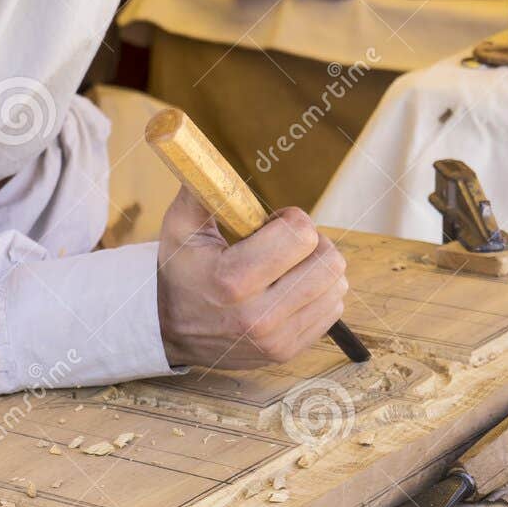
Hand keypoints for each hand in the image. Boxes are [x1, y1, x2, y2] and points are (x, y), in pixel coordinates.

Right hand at [157, 189, 347, 369]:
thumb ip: (203, 188)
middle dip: (313, 244)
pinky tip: (290, 290)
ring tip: (287, 269)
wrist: (170, 330)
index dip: (293, 220)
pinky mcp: (287, 352)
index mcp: (232, 281)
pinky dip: (319, 294)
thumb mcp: (180, 227)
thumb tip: (208, 153)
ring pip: (337, 287)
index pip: (302, 236)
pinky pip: (333, 310)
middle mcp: (257, 317)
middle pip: (329, 262)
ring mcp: (275, 340)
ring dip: (318, 268)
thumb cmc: (181, 272)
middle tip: (287, 246)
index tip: (273, 224)